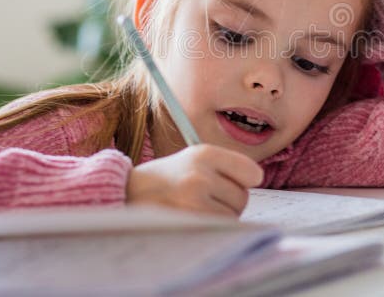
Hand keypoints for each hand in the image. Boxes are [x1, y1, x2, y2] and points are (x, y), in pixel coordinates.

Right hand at [125, 144, 263, 216]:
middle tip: (206, 197)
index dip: (247, 180)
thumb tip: (257, 178)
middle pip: (243, 198)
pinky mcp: (187, 224)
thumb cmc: (165, 178)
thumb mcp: (192, 158)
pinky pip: (217, 229)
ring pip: (232, 216)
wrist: (126, 193)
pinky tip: (193, 218)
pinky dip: (210, 227)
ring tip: (196, 208)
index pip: (251, 172)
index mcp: (204, 154)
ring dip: (220, 216)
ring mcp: (193, 202)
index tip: (239, 182)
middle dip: (229, 200)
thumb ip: (225, 165)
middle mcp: (200, 175)